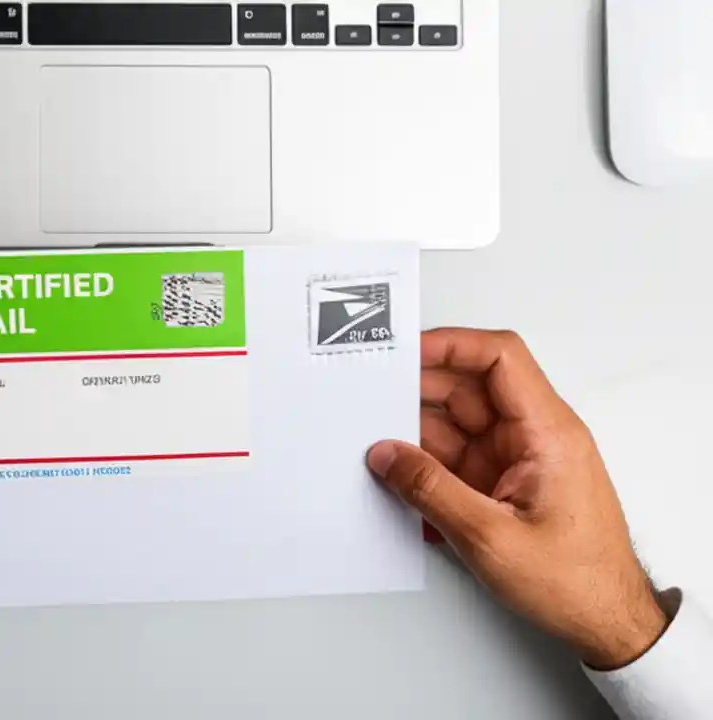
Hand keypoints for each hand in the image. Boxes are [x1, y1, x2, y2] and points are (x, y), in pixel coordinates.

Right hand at [367, 329, 666, 669]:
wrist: (606, 621)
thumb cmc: (576, 580)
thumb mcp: (490, 536)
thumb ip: (430, 491)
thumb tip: (385, 455)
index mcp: (546, 431)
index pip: (499, 358)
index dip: (450, 345)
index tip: (405, 350)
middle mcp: (533, 435)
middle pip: (468, 388)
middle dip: (418, 390)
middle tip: (370, 398)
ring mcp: (517, 458)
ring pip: (455, 423)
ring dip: (415, 433)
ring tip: (375, 446)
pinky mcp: (503, 482)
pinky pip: (456, 456)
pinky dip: (426, 465)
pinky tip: (400, 480)